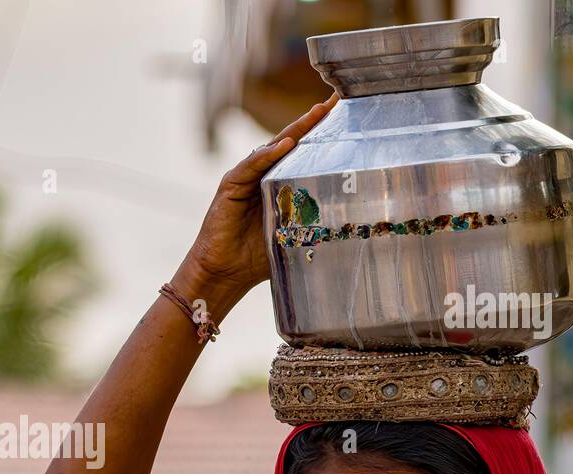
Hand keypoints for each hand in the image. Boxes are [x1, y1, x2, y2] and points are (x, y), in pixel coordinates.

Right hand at [173, 93, 338, 317]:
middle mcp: (261, 176)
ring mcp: (245, 178)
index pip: (302, 154)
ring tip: (316, 113)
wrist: (225, 273)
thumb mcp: (292, 235)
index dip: (320, 135)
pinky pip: (250, 166)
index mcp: (278, 185)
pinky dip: (267, 155)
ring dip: (295, 130)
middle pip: (290, 142)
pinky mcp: (230, 186)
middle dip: (312, 121)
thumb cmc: (256, 258)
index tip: (343, 114)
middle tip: (335, 101)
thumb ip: (310, 221)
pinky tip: (284, 145)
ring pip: (272, 147)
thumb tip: (347, 220)